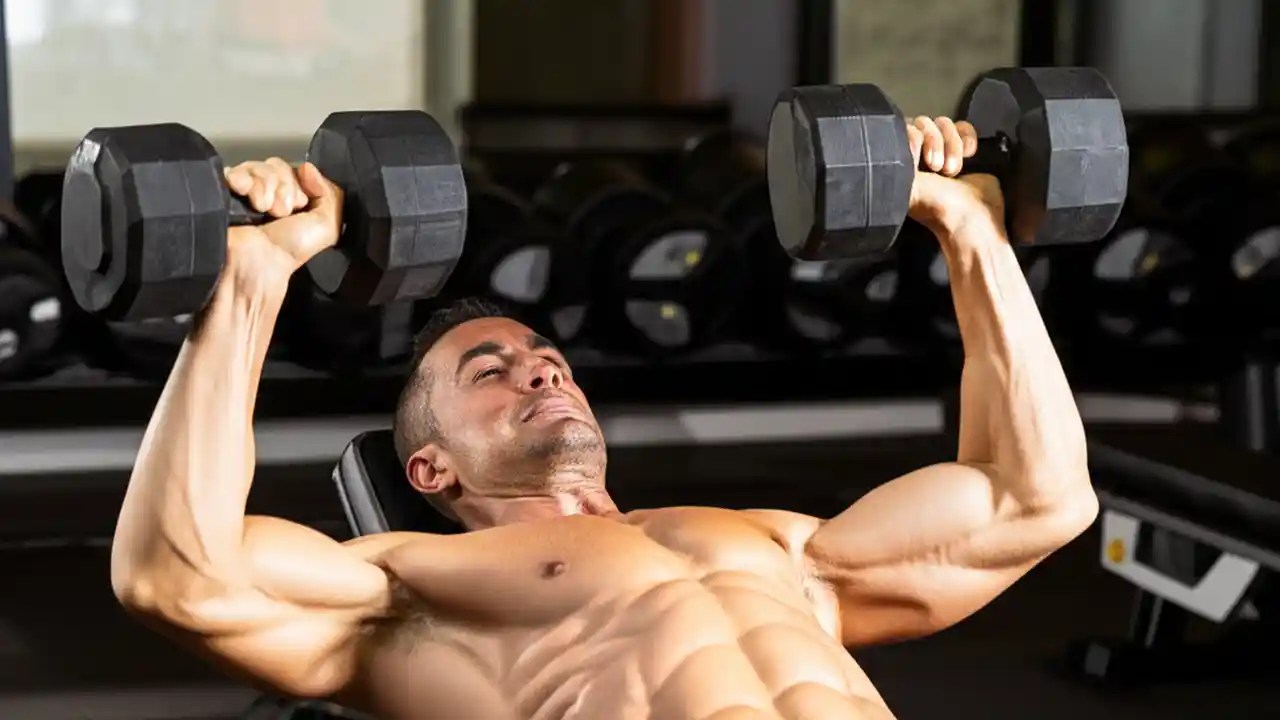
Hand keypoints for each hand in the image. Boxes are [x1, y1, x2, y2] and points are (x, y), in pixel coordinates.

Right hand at [224, 159, 342, 273]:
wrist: (259, 261)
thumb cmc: (290, 249)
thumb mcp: (326, 226)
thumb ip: (331, 194)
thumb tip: (307, 168)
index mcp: (291, 198)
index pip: (296, 169)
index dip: (299, 185)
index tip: (297, 206)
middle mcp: (268, 192)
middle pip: (276, 165)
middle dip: (284, 188)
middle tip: (280, 212)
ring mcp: (244, 190)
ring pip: (257, 166)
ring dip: (265, 188)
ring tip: (263, 210)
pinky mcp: (224, 191)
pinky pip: (234, 170)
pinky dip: (242, 179)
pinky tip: (244, 193)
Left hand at [906, 116, 1003, 239]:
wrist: (971, 216)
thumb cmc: (937, 207)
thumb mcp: (906, 186)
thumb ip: (896, 160)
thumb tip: (903, 135)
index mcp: (902, 159)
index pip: (903, 127)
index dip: (915, 137)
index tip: (920, 160)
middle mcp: (920, 152)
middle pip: (925, 122)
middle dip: (935, 143)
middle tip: (939, 168)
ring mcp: (943, 148)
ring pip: (945, 123)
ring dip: (952, 145)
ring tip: (953, 170)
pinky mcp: (965, 147)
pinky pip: (964, 126)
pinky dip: (967, 138)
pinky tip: (970, 155)